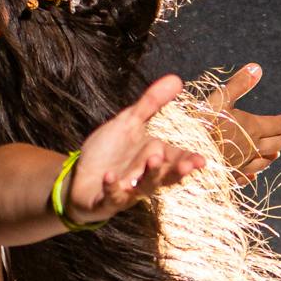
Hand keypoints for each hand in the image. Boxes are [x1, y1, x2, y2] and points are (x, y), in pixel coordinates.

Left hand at [66, 74, 207, 222]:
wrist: (79, 176)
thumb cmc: (109, 151)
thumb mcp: (129, 122)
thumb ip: (151, 103)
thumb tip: (176, 79)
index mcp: (153, 157)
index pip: (176, 159)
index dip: (189, 161)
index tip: (201, 161)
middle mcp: (144, 176)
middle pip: (166, 176)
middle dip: (176, 171)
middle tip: (185, 165)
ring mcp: (127, 191)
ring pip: (145, 188)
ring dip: (150, 175)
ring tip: (153, 158)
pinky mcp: (106, 200)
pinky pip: (112, 197)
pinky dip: (112, 188)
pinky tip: (109, 176)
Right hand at [202, 63, 280, 182]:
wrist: (187, 155)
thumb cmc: (203, 124)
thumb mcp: (220, 99)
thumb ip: (240, 84)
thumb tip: (257, 67)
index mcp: (253, 127)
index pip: (276, 125)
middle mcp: (252, 148)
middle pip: (274, 144)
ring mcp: (242, 165)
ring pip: (263, 162)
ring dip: (272, 156)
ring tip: (276, 153)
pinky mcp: (230, 176)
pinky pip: (246, 177)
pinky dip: (253, 174)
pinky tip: (253, 175)